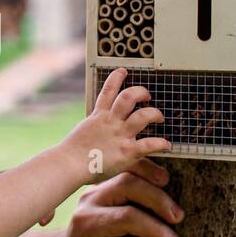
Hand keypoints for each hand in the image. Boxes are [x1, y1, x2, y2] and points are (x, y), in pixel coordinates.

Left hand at [53, 158, 183, 236]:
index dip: (154, 229)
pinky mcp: (107, 186)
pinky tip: (165, 187)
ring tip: (174, 207)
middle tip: (179, 218)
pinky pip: (129, 174)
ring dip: (155, 186)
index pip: (126, 218)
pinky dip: (149, 178)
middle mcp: (90, 201)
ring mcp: (97, 190)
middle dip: (157, 200)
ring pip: (129, 174)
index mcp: (87, 225)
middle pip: (127, 186)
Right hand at [64, 67, 169, 183]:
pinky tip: (166, 145)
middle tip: (147, 95)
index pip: (108, 91)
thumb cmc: (71, 154)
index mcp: (98, 117)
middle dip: (141, 92)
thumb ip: (93, 129)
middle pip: (128, 97)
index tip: (123, 71)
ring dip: (154, 114)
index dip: (116, 78)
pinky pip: (148, 144)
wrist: (68, 165)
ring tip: (159, 117)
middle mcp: (111, 122)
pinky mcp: (126, 152)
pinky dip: (160, 144)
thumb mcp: (82, 133)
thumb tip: (93, 130)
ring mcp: (119, 136)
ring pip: (142, 116)